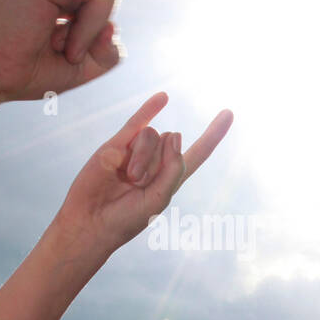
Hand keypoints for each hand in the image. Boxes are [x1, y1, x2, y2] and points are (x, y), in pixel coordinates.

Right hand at [58, 92, 232, 256]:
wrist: (90, 221)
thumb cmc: (125, 218)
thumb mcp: (158, 199)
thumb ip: (173, 170)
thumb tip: (175, 134)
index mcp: (171, 177)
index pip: (198, 152)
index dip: (213, 134)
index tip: (229, 113)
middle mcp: (156, 160)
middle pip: (171, 141)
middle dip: (157, 161)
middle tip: (137, 184)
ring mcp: (136, 150)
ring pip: (152, 134)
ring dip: (142, 156)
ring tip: (127, 176)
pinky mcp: (116, 144)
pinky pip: (137, 122)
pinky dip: (150, 108)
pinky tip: (164, 97)